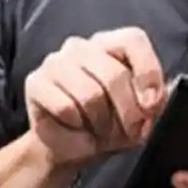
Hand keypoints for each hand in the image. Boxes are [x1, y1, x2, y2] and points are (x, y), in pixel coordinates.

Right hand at [24, 27, 166, 165]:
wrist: (69, 148)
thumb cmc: (107, 124)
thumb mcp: (140, 115)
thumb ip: (152, 102)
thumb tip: (150, 100)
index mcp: (110, 44)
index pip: (133, 40)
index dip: (148, 72)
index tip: (151, 105)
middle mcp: (81, 46)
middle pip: (114, 74)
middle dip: (127, 112)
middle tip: (129, 131)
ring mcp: (56, 61)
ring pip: (90, 94)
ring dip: (101, 124)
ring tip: (100, 130)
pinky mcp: (36, 82)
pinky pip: (66, 108)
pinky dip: (77, 129)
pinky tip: (76, 129)